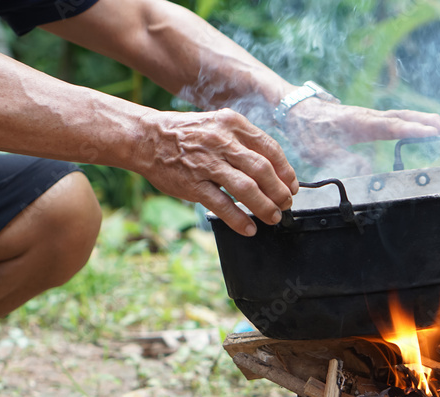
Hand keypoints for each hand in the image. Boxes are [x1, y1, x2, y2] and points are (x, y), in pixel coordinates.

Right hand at [138, 108, 298, 235]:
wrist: (147, 138)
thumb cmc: (187, 134)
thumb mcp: (219, 126)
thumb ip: (243, 143)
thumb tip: (273, 170)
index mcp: (233, 124)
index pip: (270, 149)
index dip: (286, 171)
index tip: (292, 186)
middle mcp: (222, 141)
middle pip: (263, 170)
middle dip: (279, 192)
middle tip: (285, 204)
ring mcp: (207, 163)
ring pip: (247, 189)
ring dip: (264, 207)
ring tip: (273, 217)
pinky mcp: (193, 184)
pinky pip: (222, 205)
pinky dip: (239, 219)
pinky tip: (249, 228)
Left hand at [284, 98, 439, 171]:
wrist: (295, 109)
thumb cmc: (306, 129)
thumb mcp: (318, 150)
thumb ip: (341, 158)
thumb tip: (365, 170)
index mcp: (359, 124)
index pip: (392, 127)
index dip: (413, 131)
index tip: (433, 133)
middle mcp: (368, 117)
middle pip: (403, 118)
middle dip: (427, 123)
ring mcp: (369, 116)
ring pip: (401, 116)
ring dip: (424, 120)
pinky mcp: (367, 118)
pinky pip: (395, 118)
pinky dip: (412, 120)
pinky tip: (422, 124)